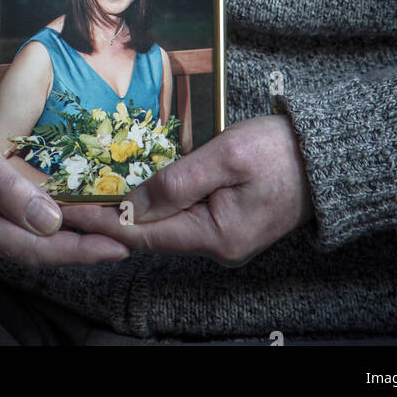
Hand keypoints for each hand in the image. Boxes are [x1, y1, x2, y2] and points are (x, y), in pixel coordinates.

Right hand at [0, 85, 129, 267]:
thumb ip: (3, 184)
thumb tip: (48, 222)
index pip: (29, 246)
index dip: (76, 248)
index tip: (116, 245)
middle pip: (33, 249)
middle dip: (82, 247)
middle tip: (126, 239)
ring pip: (28, 240)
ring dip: (70, 236)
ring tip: (111, 228)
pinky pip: (18, 225)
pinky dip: (50, 221)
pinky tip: (76, 214)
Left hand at [62, 115, 313, 266]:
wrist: (328, 155)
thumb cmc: (281, 151)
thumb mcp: (226, 156)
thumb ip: (178, 180)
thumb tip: (133, 203)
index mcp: (217, 235)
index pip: (145, 233)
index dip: (104, 221)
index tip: (68, 210)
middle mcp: (219, 245)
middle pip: (152, 232)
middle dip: (111, 217)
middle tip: (68, 201)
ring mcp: (225, 235)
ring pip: (167, 224)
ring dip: (132, 209)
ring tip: (91, 194)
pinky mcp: (230, 220)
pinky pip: (184, 214)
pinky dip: (157, 203)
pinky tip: (135, 191)